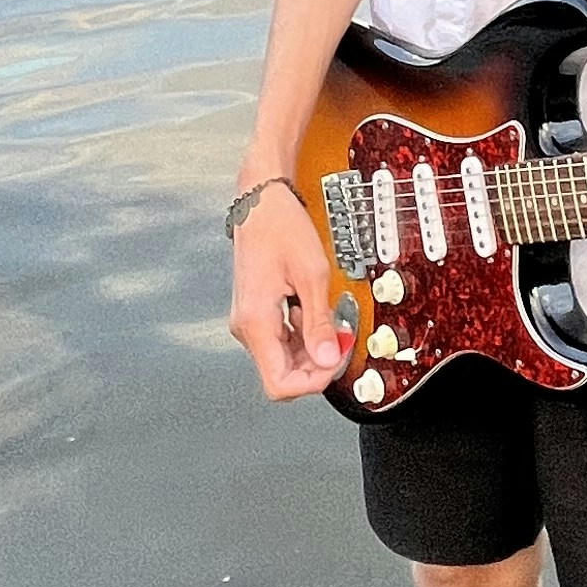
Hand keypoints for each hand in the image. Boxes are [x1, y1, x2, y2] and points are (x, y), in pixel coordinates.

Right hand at [228, 184, 347, 399]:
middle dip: (315, 366)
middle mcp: (246, 327)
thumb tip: (328, 358)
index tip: (334, 361)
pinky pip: (279, 342)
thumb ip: (320, 321)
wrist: (261, 203)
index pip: (279, 383)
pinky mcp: (255, 315)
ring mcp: (249, 322)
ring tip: (328, 322)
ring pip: (281, 361)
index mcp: (256, 321)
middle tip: (339, 341)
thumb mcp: (312, 275)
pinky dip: (301, 337)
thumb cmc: (281, 227)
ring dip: (310, 351)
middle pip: (280, 376)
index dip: (311, 382)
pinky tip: (312, 313)